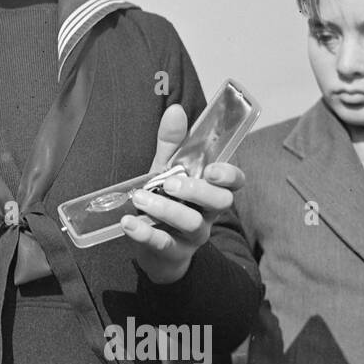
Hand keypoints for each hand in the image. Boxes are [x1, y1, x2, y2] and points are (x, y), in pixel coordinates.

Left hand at [120, 104, 244, 284]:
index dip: (230, 176)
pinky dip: (145, 233)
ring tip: (140, 199)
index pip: (234, 183)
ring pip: (192, 223)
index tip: (213, 169)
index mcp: (210, 191)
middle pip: (220, 203)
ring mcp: (193, 236)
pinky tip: (129, 223)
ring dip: (166, 209)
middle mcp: (208, 214)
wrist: (156, 250)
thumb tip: (175, 110)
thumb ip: (172, 144)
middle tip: (171, 183)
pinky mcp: (174, 253)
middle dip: (198, 191)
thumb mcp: (167, 171)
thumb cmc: (167, 203)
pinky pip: (164, 244)